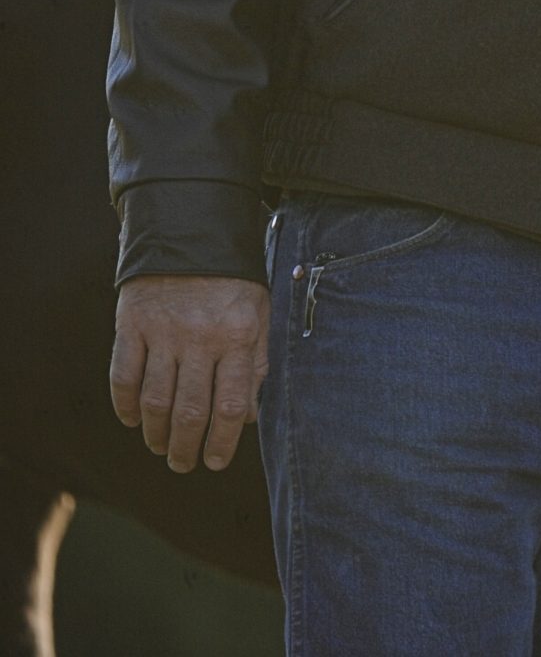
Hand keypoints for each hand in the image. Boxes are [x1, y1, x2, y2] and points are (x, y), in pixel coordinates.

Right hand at [110, 275, 269, 471]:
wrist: (191, 233)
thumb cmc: (232, 280)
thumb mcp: (259, 314)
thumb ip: (257, 362)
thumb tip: (247, 415)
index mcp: (239, 337)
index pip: (231, 404)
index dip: (223, 441)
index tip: (216, 461)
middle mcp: (201, 339)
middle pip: (190, 409)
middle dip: (186, 446)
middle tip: (182, 464)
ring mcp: (163, 333)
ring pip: (156, 400)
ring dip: (156, 432)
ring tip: (160, 447)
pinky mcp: (132, 325)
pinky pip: (124, 376)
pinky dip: (126, 405)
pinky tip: (132, 420)